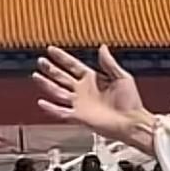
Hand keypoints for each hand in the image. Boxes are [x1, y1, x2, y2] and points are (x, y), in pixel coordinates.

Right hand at [34, 45, 156, 154]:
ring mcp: (81, 104)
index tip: (51, 49)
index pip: (73, 65)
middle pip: (62, 77)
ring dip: (46, 84)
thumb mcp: (122, 77)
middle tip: (41, 61)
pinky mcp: (80, 117)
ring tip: (36, 76)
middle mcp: (84, 91)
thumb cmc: (132, 103)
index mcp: (93, 79)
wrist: (133, 123)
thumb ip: (109, 63)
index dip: (62, 58)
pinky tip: (42, 102)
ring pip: (58, 92)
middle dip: (50, 69)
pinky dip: (51, 108)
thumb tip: (103, 47)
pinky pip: (62, 112)